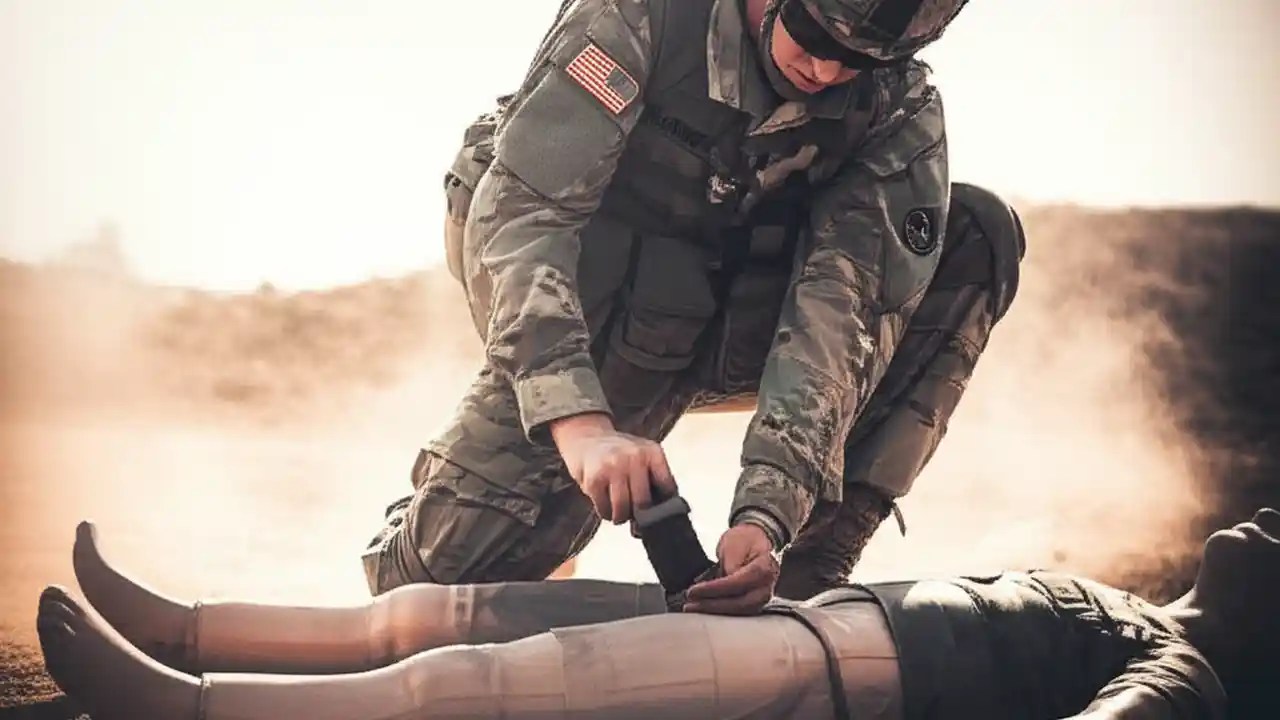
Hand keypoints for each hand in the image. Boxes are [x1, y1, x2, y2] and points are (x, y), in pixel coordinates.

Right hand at [551, 413, 676, 523]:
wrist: (585, 437)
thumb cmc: (618, 452)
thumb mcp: (642, 454)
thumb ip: (655, 476)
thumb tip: (664, 510)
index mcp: (653, 451)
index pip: (668, 487)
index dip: (663, 504)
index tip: (657, 509)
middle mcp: (635, 457)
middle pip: (644, 502)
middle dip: (639, 514)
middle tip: (634, 514)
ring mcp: (614, 467)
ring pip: (623, 508)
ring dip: (621, 517)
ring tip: (619, 514)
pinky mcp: (594, 479)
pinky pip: (605, 509)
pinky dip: (606, 513)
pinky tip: (606, 505)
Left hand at [683, 523, 777, 614]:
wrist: (755, 539)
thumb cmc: (744, 539)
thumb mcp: (734, 544)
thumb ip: (730, 564)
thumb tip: (722, 584)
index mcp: (764, 567)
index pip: (738, 583)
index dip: (714, 589)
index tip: (694, 591)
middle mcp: (767, 585)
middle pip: (741, 603)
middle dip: (713, 606)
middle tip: (690, 605)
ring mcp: (763, 596)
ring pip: (740, 612)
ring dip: (716, 612)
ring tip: (694, 608)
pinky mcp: (754, 602)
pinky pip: (739, 612)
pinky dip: (721, 613)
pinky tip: (705, 609)